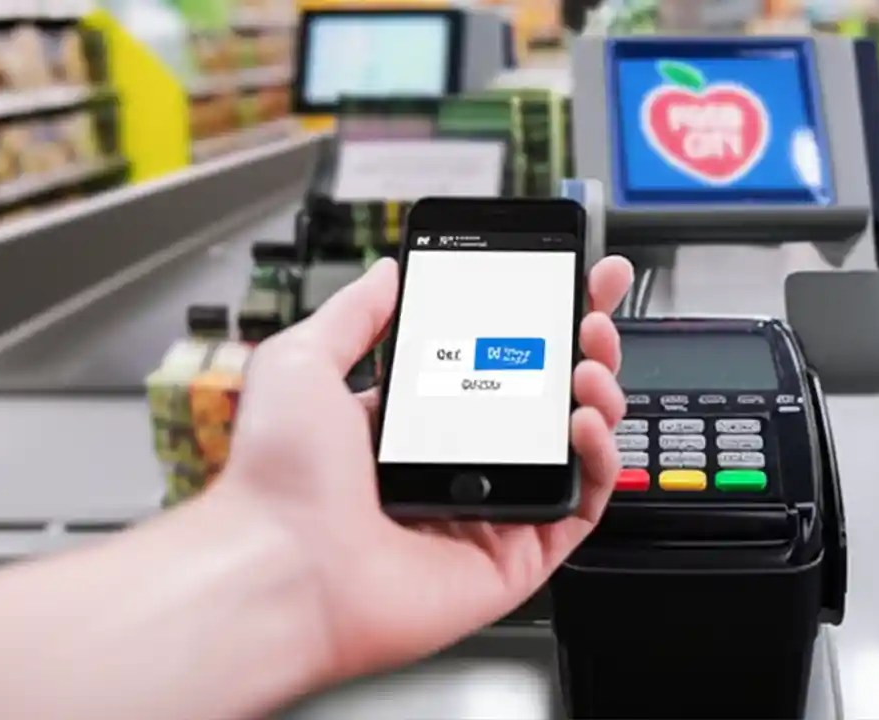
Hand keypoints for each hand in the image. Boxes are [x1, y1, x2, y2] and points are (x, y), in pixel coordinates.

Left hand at [215, 255, 633, 683]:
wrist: (280, 568)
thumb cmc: (278, 479)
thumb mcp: (303, 363)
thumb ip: (353, 314)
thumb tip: (387, 272)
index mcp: (416, 422)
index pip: (496, 361)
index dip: (540, 321)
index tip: (570, 280)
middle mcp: (460, 463)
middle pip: (547, 397)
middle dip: (582, 347)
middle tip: (594, 312)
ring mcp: (492, 508)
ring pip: (575, 448)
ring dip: (598, 396)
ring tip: (589, 364)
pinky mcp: (516, 556)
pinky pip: (581, 505)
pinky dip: (599, 460)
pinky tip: (583, 422)